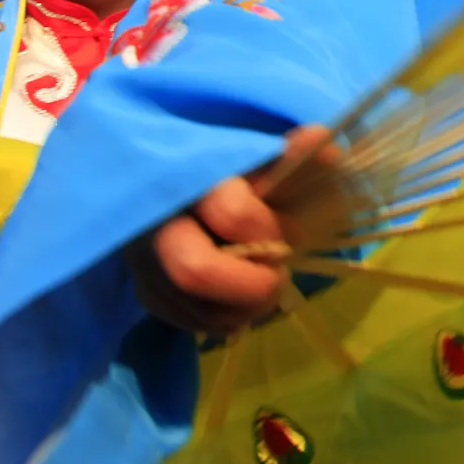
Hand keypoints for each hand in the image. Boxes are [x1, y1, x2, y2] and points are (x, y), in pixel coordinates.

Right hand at [129, 126, 332, 336]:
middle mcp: (156, 219)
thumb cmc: (234, 170)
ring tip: (265, 288)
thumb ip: (290, 155)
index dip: (269, 232)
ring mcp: (144, 258)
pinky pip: (187, 321)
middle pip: (193, 271)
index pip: (231, 213)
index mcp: (189, 174)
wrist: (185, 185)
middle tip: (277, 278)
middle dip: (251, 286)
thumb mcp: (259, 156)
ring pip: (194, 307)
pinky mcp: (145, 288)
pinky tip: (240, 297)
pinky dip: (224, 318)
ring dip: (244, 309)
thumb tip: (319, 142)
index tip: (292, 233)